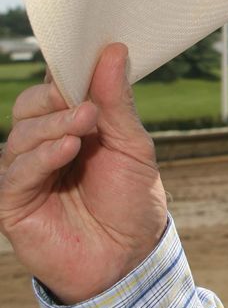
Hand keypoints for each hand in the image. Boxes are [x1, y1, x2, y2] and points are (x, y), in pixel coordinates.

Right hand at [0, 43, 167, 302]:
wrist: (129, 256)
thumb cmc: (131, 199)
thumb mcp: (133, 144)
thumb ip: (117, 101)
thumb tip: (114, 51)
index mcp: (74, 124)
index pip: (56, 86)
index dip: (66, 69)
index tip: (84, 52)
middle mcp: (46, 144)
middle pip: (31, 105)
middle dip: (56, 98)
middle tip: (88, 105)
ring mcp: (29, 171)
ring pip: (22, 134)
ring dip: (54, 125)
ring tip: (85, 127)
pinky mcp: (15, 202)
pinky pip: (17, 171)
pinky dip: (41, 157)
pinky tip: (66, 151)